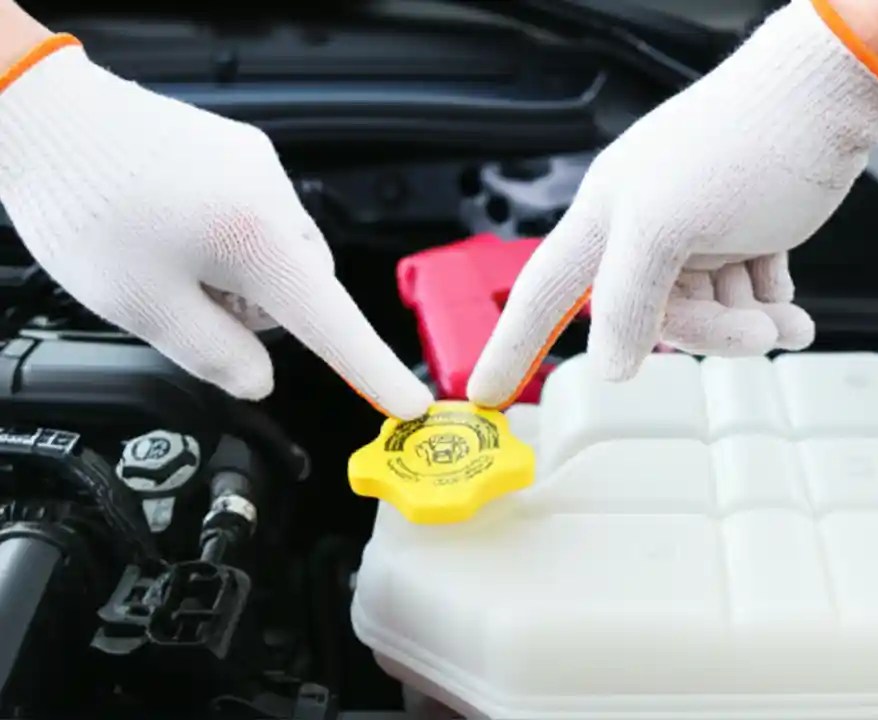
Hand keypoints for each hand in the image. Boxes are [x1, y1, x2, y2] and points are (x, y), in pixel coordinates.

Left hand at [0, 36, 431, 418]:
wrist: (41, 114)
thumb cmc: (84, 203)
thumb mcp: (143, 306)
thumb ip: (214, 354)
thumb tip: (258, 380)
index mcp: (259, 240)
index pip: (332, 324)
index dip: (370, 370)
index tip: (408, 403)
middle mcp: (273, 196)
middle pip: (302, 286)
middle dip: (260, 310)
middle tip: (187, 302)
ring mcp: (257, 166)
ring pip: (279, 251)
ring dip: (240, 273)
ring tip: (169, 257)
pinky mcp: (239, 150)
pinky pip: (257, 214)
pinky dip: (228, 237)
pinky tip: (172, 227)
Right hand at [467, 0, 877, 408]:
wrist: (825, 99)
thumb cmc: (743, 141)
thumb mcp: (667, 224)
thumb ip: (630, 298)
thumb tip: (612, 365)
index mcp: (607, 217)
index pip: (543, 291)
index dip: (511, 343)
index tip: (486, 392)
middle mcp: (645, 227)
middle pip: (651, 317)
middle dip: (710, 334)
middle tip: (757, 334)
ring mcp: (697, 230)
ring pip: (706, 309)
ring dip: (749, 324)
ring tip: (788, 322)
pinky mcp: (744, 231)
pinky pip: (744, 292)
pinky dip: (769, 306)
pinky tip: (793, 311)